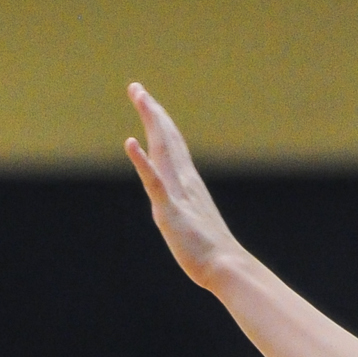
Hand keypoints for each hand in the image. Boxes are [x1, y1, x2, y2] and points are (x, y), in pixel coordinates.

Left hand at [125, 83, 242, 289]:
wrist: (227, 267)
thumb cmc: (215, 255)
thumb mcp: (197, 226)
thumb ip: (187, 213)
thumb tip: (181, 213)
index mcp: (189, 185)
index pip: (173, 146)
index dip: (160, 122)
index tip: (149, 102)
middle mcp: (184, 183)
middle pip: (167, 139)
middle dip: (152, 112)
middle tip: (136, 88)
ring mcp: (177, 195)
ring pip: (162, 150)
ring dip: (150, 122)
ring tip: (139, 97)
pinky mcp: (170, 212)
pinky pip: (154, 183)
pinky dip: (142, 161)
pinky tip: (130, 143)